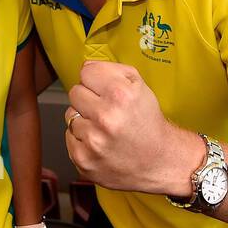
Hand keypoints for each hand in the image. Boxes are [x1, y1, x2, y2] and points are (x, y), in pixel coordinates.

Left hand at [65, 60, 203, 196]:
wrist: (158, 161)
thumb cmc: (148, 123)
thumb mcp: (140, 87)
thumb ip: (112, 70)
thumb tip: (86, 66)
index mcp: (120, 95)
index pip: (86, 72)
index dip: (96, 79)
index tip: (103, 89)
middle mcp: (105, 118)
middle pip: (75, 92)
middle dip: (89, 99)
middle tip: (106, 110)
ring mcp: (92, 141)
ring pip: (70, 115)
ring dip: (85, 120)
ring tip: (104, 129)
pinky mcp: (82, 159)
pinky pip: (69, 137)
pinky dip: (82, 139)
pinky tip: (100, 142)